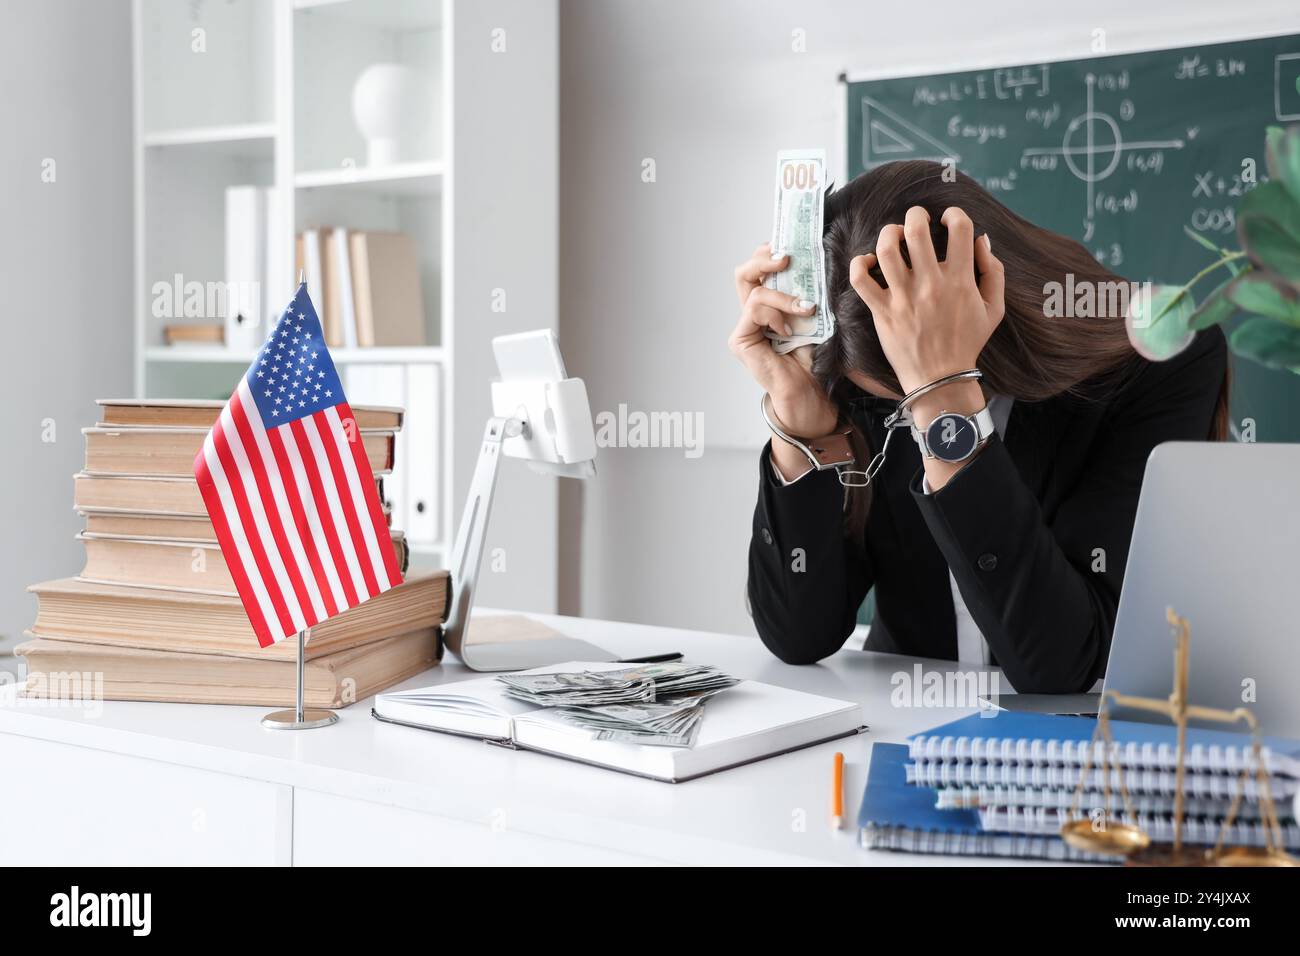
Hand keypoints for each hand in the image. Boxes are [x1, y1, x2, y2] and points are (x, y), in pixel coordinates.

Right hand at [728, 242, 838, 438]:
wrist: (812, 392)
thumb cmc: (817, 358)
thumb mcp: (817, 315)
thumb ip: (809, 291)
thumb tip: (820, 257)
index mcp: (769, 306)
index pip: (760, 270)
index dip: (770, 253)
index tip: (793, 246)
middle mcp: (752, 314)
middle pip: (744, 272)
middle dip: (763, 258)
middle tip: (786, 256)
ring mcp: (744, 327)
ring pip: (753, 289)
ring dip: (783, 295)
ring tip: (806, 309)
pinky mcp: (740, 340)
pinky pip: (754, 309)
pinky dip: (775, 314)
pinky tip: (790, 329)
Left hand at [847, 206, 1003, 397]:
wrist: (941, 378)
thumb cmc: (967, 342)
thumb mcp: (994, 309)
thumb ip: (993, 272)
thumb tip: (980, 240)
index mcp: (960, 280)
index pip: (960, 228)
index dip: (955, 215)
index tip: (949, 219)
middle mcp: (930, 285)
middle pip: (916, 230)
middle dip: (916, 215)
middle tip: (917, 220)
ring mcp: (903, 297)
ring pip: (886, 249)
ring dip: (889, 233)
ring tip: (895, 236)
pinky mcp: (882, 311)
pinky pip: (860, 280)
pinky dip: (860, 263)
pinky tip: (870, 261)